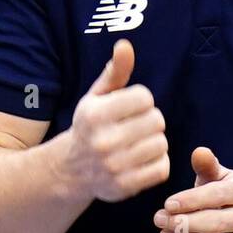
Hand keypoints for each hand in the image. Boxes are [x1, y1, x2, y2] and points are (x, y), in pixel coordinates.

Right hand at [65, 39, 169, 202]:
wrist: (71, 170)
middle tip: (137, 126)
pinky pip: (162, 168)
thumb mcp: (96, 96)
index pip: (144, 97)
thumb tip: (125, 46)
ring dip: (155, 142)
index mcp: (94, 114)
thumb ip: (114, 71)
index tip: (130, 108)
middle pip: (156, 120)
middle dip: (151, 121)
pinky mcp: (124, 187)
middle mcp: (102, 141)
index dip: (142, 101)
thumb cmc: (90, 126)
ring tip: (139, 143)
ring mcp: (113, 166)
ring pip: (161, 144)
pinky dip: (158, 163)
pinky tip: (143, 160)